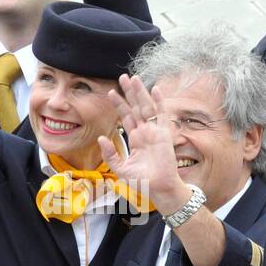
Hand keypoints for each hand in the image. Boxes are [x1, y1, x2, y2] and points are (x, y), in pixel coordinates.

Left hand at [98, 74, 189, 212]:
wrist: (158, 189)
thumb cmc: (142, 182)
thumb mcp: (120, 169)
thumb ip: (110, 154)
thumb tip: (101, 138)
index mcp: (135, 138)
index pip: (126, 116)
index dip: (119, 104)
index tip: (110, 92)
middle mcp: (145, 132)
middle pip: (136, 107)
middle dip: (129, 92)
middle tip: (123, 77)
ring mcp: (155, 131)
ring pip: (147, 106)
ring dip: (141, 92)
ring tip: (134, 78)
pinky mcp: (164, 133)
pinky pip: (162, 114)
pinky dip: (159, 101)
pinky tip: (155, 89)